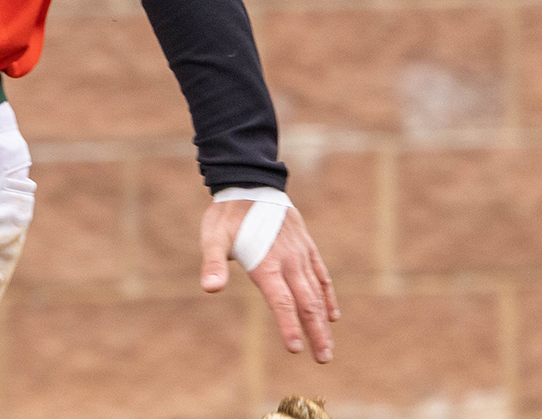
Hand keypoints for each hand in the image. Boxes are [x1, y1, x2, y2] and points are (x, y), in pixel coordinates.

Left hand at [201, 201, 337, 362]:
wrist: (250, 182)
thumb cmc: (227, 215)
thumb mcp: (213, 237)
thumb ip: (213, 264)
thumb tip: (210, 289)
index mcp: (265, 263)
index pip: (281, 301)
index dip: (289, 325)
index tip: (296, 349)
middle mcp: (287, 261)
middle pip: (306, 302)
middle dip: (315, 332)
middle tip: (323, 359)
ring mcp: (300, 254)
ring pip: (316, 292)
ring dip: (323, 321)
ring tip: (328, 347)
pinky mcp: (306, 247)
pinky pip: (321, 275)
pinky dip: (327, 295)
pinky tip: (331, 314)